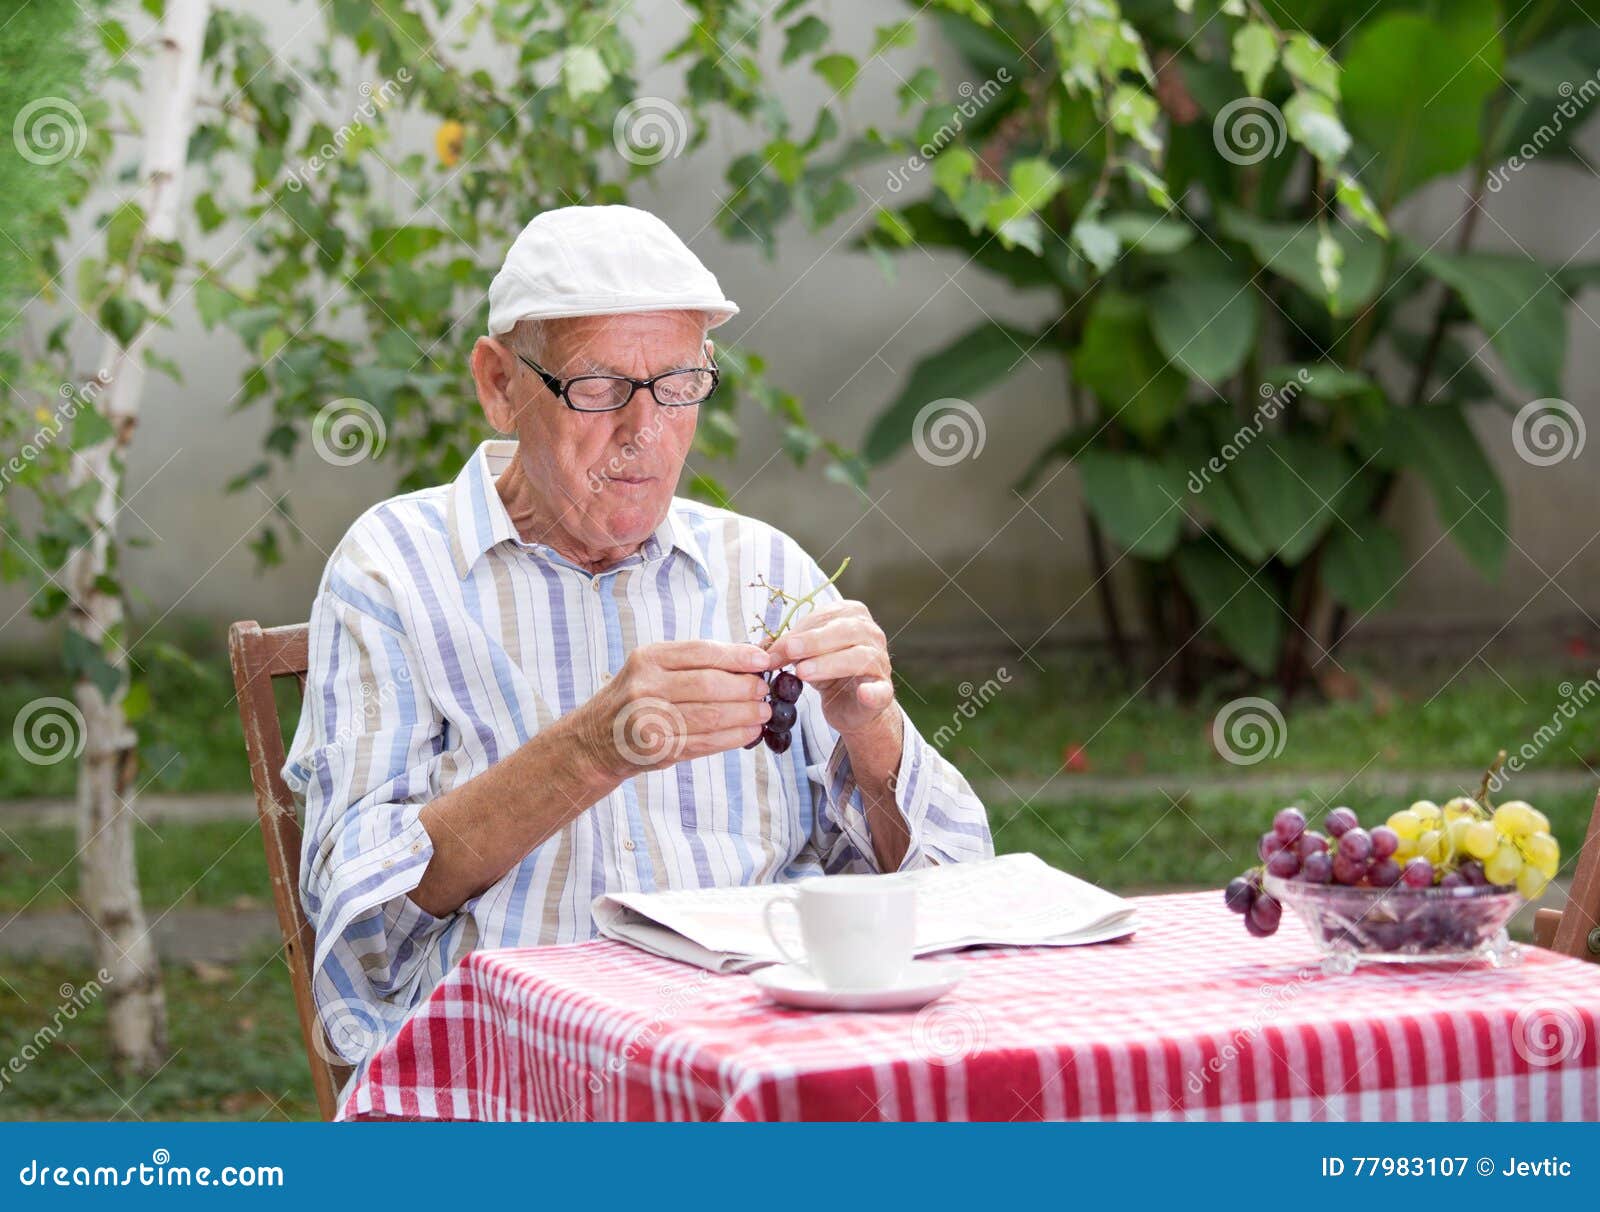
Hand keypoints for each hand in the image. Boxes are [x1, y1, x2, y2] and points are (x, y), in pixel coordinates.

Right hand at [580, 640, 771, 776]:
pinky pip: (706, 742)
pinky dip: (733, 738)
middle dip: (746, 689)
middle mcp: (645, 686)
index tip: (763, 661)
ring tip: (764, 713)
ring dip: (746, 715)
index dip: (738, 656)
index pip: (702, 652)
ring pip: (712, 716)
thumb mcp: (655, 669)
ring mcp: (649, 720)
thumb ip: (696, 663)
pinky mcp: (657, 749)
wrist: (597, 739)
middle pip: (710, 685)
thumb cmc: (637, 698)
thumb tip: (750, 659)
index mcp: (649, 659)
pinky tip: (749, 732)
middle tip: (765, 691)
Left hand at [765, 600, 895, 738]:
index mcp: (852, 616)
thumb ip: (788, 649)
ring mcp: (880, 662)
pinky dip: (873, 692)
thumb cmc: (828, 672)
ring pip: (859, 657)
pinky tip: (863, 694)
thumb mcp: (805, 655)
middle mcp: (871, 634)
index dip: (799, 631)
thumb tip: (763, 650)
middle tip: (789, 652)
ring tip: (802, 672)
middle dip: (814, 641)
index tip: (775, 648)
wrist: (849, 705)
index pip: (825, 617)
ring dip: (829, 663)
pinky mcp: (884, 691)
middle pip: (845, 631)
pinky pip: (881, 690)